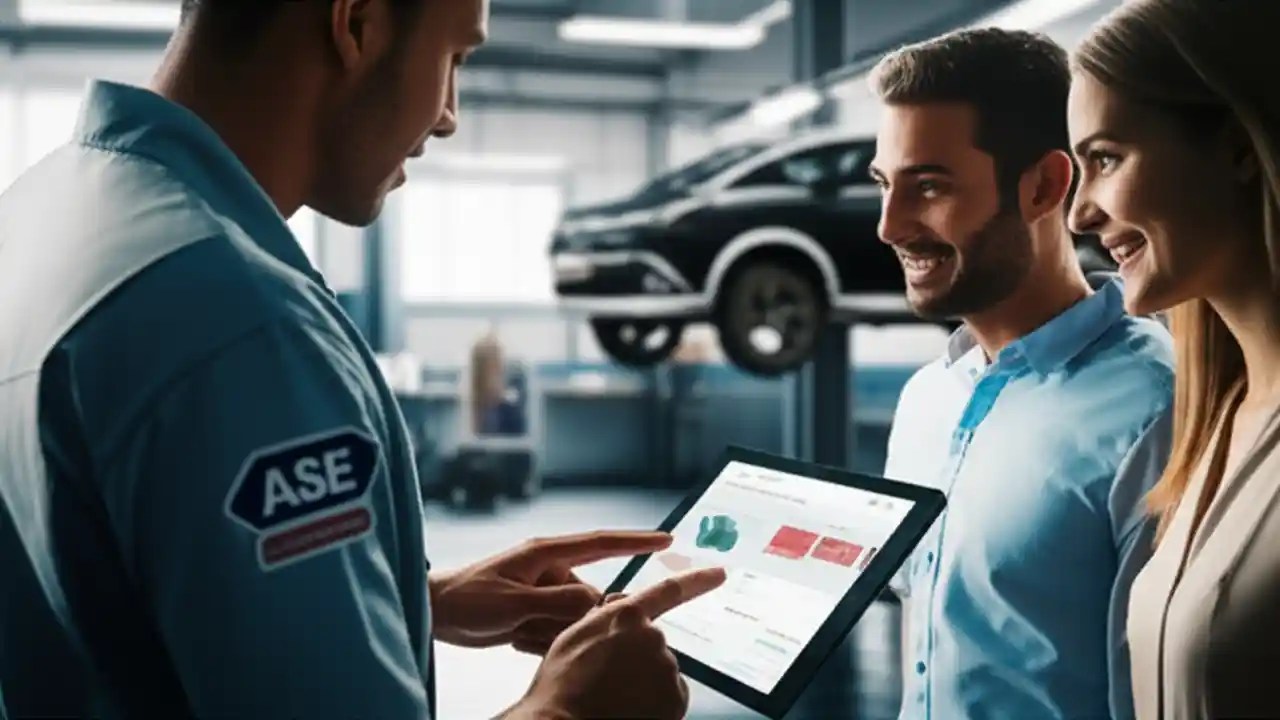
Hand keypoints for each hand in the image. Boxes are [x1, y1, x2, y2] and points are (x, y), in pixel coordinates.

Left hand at [429, 530, 672, 651]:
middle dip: (571, 617)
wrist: (436, 614)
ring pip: (575, 618)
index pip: (601, 543)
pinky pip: (558, 630)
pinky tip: (514, 637)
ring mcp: (544, 592)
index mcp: (546, 553)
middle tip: (533, 622)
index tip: (667, 539)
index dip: (636, 541)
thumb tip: (597, 601)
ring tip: (516, 630)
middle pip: (589, 595)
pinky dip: (542, 639)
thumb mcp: (513, 601)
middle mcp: (550, 570)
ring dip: (551, 631)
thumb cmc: (467, 598)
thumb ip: (557, 601)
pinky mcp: (537, 611)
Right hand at [506, 566, 727, 719]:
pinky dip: (656, 704)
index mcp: (626, 616)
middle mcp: (653, 636)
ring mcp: (667, 666)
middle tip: (610, 679)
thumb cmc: (562, 686)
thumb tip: (617, 608)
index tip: (720, 573)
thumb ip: (603, 618)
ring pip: (660, 673)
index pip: (669, 591)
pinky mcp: (676, 696)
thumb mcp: (573, 637)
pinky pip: (670, 697)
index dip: (697, 580)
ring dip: (645, 683)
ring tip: (615, 697)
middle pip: (653, 644)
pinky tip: (631, 709)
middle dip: (638, 657)